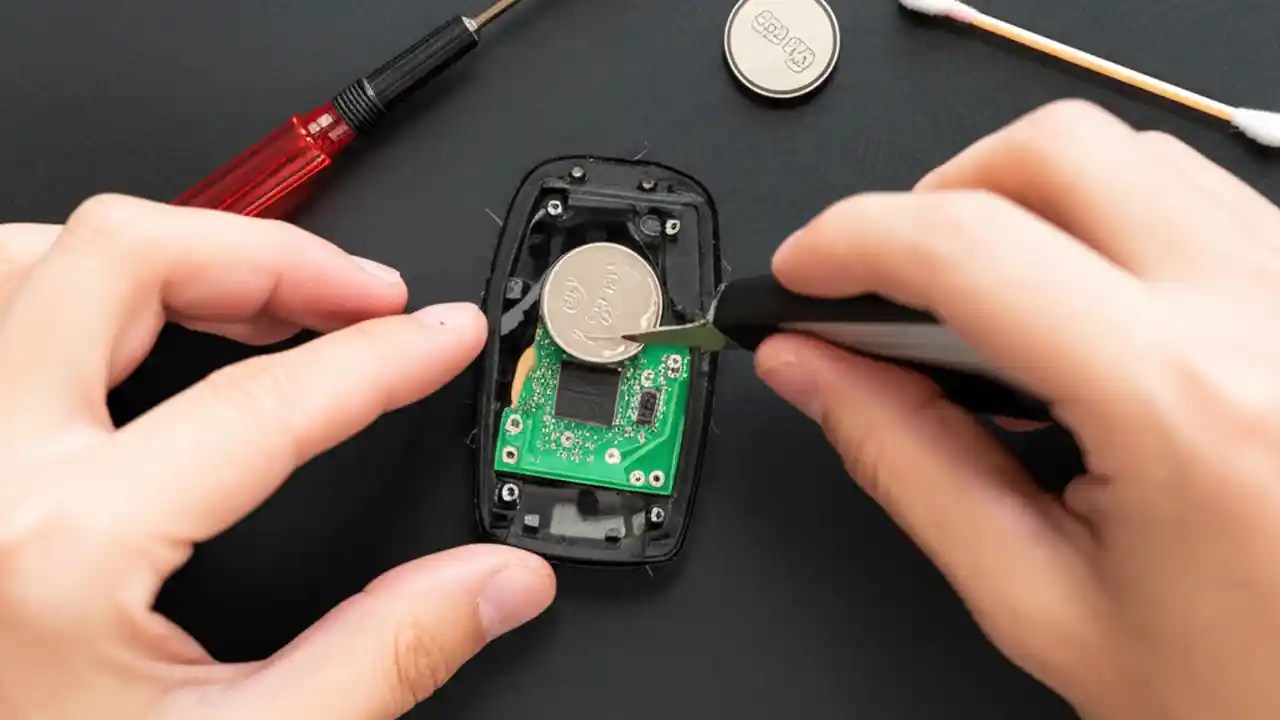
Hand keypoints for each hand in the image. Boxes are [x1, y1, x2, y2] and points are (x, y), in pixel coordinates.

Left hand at [0, 196, 554, 718]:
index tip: (438, 337)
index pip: (265, 402)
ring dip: (161, 255)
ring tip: (257, 291)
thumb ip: (384, 657)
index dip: (381, 359)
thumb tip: (495, 587)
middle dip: (268, 256)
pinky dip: (73, 288)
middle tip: (357, 294)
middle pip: (124, 260)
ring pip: (31, 260)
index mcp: (60, 548)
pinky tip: (138, 328)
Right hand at [758, 100, 1279, 718]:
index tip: (806, 270)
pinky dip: (1108, 224)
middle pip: (1059, 150)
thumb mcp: (1039, 600)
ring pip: (1134, 157)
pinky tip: (1078, 317)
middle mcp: (1268, 322)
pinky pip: (1199, 201)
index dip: (854, 240)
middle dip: (939, 196)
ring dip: (1027, 204)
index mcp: (1185, 406)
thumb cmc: (1245, 695)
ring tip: (985, 311)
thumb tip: (814, 370)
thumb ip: (907, 463)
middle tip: (889, 283)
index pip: (973, 250)